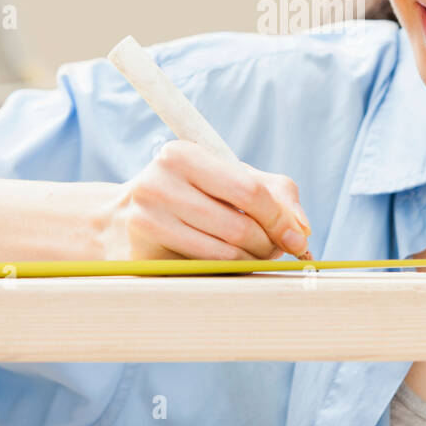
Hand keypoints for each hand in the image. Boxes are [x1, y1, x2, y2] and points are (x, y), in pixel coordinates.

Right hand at [102, 139, 311, 260]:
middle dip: (267, 244)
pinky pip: (204, 268)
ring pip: (223, 252)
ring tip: (256, 257)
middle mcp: (159, 181)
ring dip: (251, 261)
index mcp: (183, 154)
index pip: (248, 190)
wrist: (124, 220)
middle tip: (274, 250)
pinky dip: (229, 270)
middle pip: (238, 226)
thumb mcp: (231, 180)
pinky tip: (233, 264)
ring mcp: (147, 217)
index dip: (279, 218)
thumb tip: (301, 229)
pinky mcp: (144, 251)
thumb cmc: (191, 195)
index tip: (297, 238)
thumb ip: (275, 194)